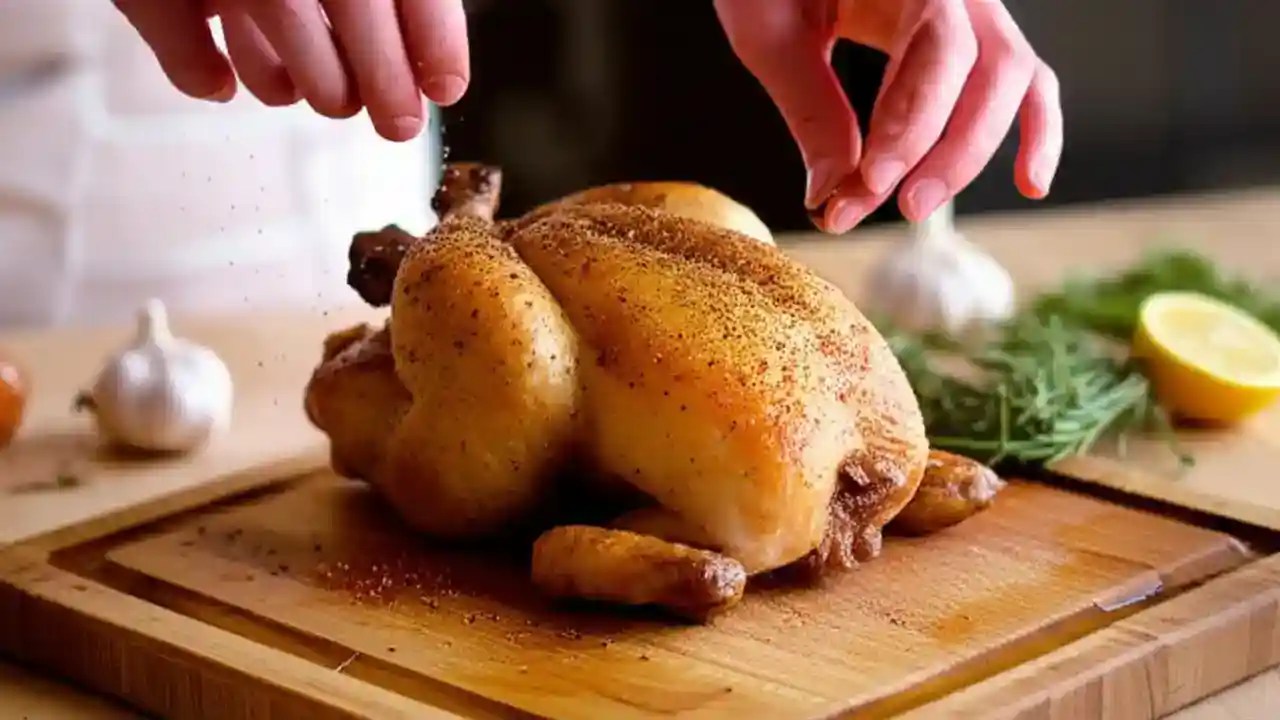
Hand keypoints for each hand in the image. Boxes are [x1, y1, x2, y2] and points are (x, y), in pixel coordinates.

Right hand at [111, 0, 469, 141]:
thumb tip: (429, 61)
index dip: (434, 40)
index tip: (446, 88)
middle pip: (355, 12)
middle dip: (384, 83)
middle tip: (398, 124)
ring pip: (282, 32)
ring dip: (314, 81)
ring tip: (329, 97)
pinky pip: (180, 39)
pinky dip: (201, 72)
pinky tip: (223, 83)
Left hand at [715, 0, 1062, 231]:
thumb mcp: (768, 30)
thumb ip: (810, 110)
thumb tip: (833, 194)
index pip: (939, 48)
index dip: (912, 126)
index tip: (870, 183)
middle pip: (991, 69)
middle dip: (947, 152)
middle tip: (895, 207)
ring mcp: (972, 9)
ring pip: (1014, 80)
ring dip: (973, 153)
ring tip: (919, 205)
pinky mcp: (972, 36)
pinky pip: (1023, 80)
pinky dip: (1034, 131)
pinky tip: (1029, 183)